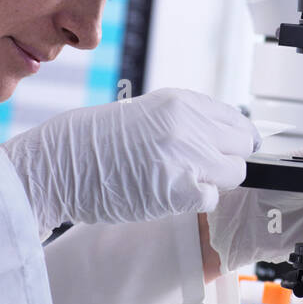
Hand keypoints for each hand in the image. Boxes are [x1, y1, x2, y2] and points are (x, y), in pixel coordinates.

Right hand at [2, 88, 260, 237]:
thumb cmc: (95, 143)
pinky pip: (212, 199)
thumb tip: (224, 137)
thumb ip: (186, 121)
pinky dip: (195, 201)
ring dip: (213, 182)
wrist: (59, 164)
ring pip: (235, 172)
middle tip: (202, 170)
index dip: (232, 140)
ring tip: (182, 182)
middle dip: (227, 160)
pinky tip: (170, 195)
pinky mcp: (179, 189)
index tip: (225, 151)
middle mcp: (188, 123)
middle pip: (243, 145)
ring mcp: (186, 155)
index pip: (237, 120)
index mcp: (181, 101)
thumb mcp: (147, 114)